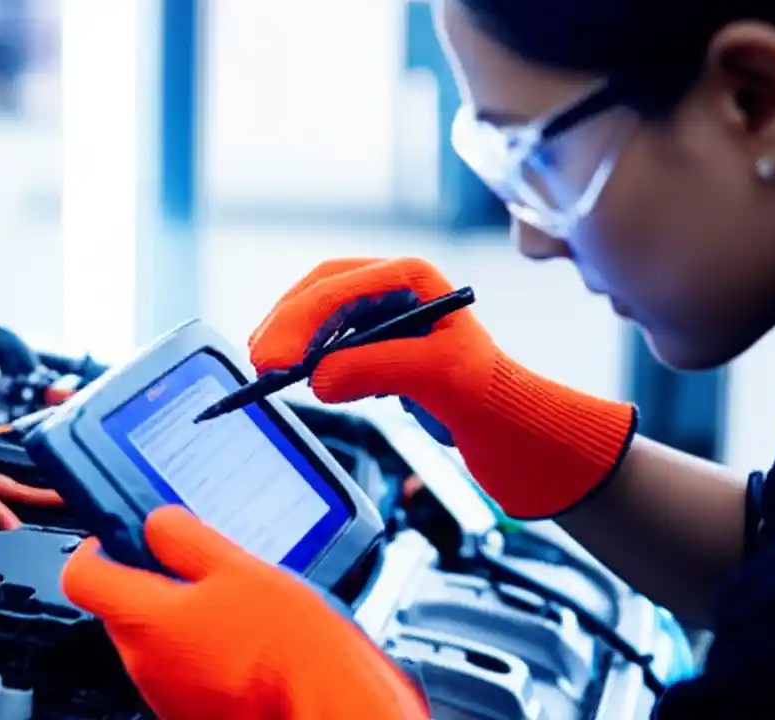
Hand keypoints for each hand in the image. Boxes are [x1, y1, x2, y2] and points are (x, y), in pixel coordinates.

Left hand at [61, 505, 428, 719]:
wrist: (329, 707)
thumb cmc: (289, 646)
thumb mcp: (238, 566)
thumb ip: (184, 539)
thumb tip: (156, 522)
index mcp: (145, 620)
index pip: (81, 576)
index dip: (95, 547)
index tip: (119, 534)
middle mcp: (144, 664)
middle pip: (121, 608)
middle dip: (153, 582)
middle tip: (199, 564)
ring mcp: (167, 694)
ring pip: (156, 639)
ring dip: (184, 617)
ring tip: (236, 603)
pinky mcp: (192, 713)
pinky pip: (183, 669)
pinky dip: (204, 649)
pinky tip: (246, 638)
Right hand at [250, 257, 636, 518]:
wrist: (514, 430)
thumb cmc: (490, 396)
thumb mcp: (438, 377)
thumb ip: (376, 370)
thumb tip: (317, 379)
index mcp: (412, 277)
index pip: (339, 284)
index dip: (298, 317)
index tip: (275, 356)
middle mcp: (393, 288)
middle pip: (319, 293)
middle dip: (285, 324)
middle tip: (260, 363)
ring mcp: (381, 317)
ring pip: (317, 316)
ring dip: (288, 339)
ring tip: (265, 369)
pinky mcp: (374, 348)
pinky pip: (326, 342)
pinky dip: (305, 358)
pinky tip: (293, 376)